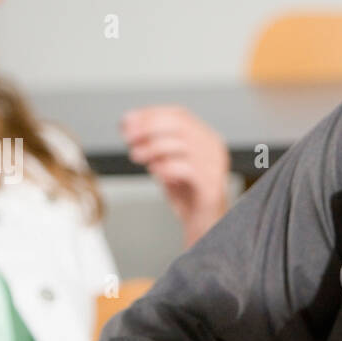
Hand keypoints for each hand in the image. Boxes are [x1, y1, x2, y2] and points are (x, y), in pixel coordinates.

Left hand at [122, 105, 229, 245]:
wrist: (204, 226)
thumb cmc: (187, 195)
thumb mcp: (168, 163)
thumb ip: (155, 146)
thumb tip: (131, 127)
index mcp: (206, 138)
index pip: (179, 114)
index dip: (150, 114)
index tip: (127, 121)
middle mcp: (214, 148)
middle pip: (180, 125)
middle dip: (148, 128)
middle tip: (129, 138)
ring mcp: (215, 166)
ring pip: (182, 144)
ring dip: (153, 147)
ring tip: (137, 156)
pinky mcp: (211, 186)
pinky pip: (186, 169)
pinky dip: (166, 167)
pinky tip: (155, 171)